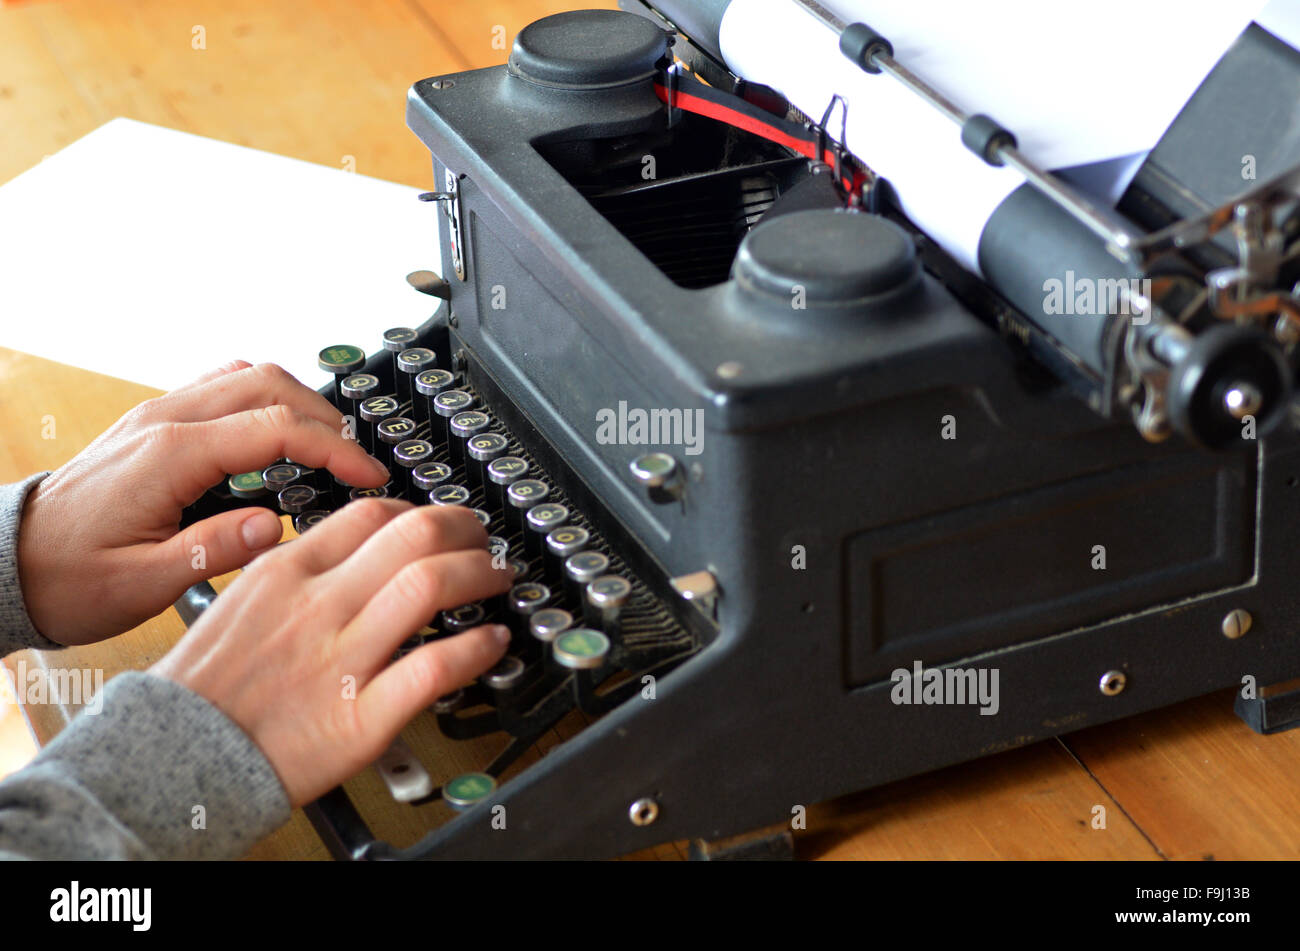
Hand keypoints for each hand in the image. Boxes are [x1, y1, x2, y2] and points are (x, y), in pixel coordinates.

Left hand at [18, 360, 389, 644]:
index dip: (334, 448)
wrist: (10, 565)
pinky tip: (277, 436)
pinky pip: (221, 388)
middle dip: (326, 415)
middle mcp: (164, 423)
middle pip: (268, 383)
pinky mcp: (154, 425)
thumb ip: (214, 551)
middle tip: (357, 459)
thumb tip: (275, 525)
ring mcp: (158, 416)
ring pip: (246, 375)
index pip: (275, 428)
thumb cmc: (68, 578)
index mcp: (169, 457)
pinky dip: (263, 401)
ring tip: (327, 446)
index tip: (369, 474)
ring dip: (296, 401)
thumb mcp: (143, 584)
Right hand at [150, 499, 513, 805]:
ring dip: (481, 574)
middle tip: (485, 539)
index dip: (422, 511)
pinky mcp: (358, 716)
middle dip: (465, 529)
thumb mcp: (239, 602)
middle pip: (414, 536)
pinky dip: (475, 649)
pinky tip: (493, 641)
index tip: (439, 522)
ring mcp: (340, 659)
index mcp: (286, 572)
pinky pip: (433, 668)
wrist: (172, 755)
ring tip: (499, 578)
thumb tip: (348, 550)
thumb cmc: (205, 686)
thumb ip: (295, 573)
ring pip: (429, 586)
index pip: (373, 514)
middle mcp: (318, 606)